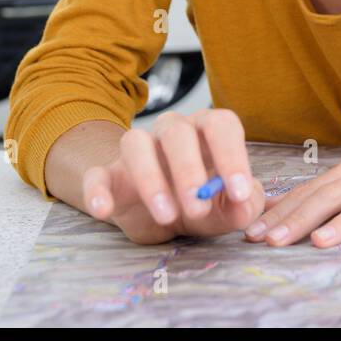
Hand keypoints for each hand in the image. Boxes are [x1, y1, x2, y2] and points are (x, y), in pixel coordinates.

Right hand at [82, 109, 266, 244]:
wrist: (168, 216)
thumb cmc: (209, 202)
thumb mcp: (231, 208)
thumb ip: (244, 205)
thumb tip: (243, 201)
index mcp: (208, 130)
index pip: (222, 124)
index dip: (232, 155)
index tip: (239, 192)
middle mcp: (173, 131)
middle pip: (178, 133)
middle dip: (189, 171)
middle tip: (198, 208)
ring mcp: (139, 149)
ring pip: (136, 143)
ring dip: (151, 179)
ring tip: (166, 215)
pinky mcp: (111, 174)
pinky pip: (97, 174)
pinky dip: (96, 190)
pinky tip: (103, 210)